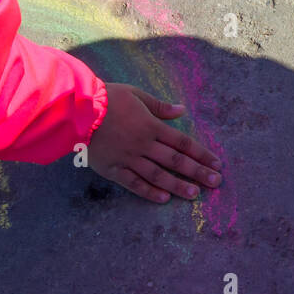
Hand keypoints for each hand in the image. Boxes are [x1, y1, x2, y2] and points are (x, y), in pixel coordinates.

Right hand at [88, 83, 221, 203]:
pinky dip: (149, 192)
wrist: (77, 110)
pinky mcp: (113, 169)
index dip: (201, 154)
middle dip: (197, 172)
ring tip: (194, 194)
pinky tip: (164, 199)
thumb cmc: (108, 99)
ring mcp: (128, 158)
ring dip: (178, 185)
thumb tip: (182, 110)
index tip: (216, 163)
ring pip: (158, 175)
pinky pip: (134, 183)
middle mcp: (143, 144)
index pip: (182, 143)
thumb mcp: (136, 95)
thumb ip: (159, 106)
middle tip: (215, 182)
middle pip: (175, 161)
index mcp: (151, 126)